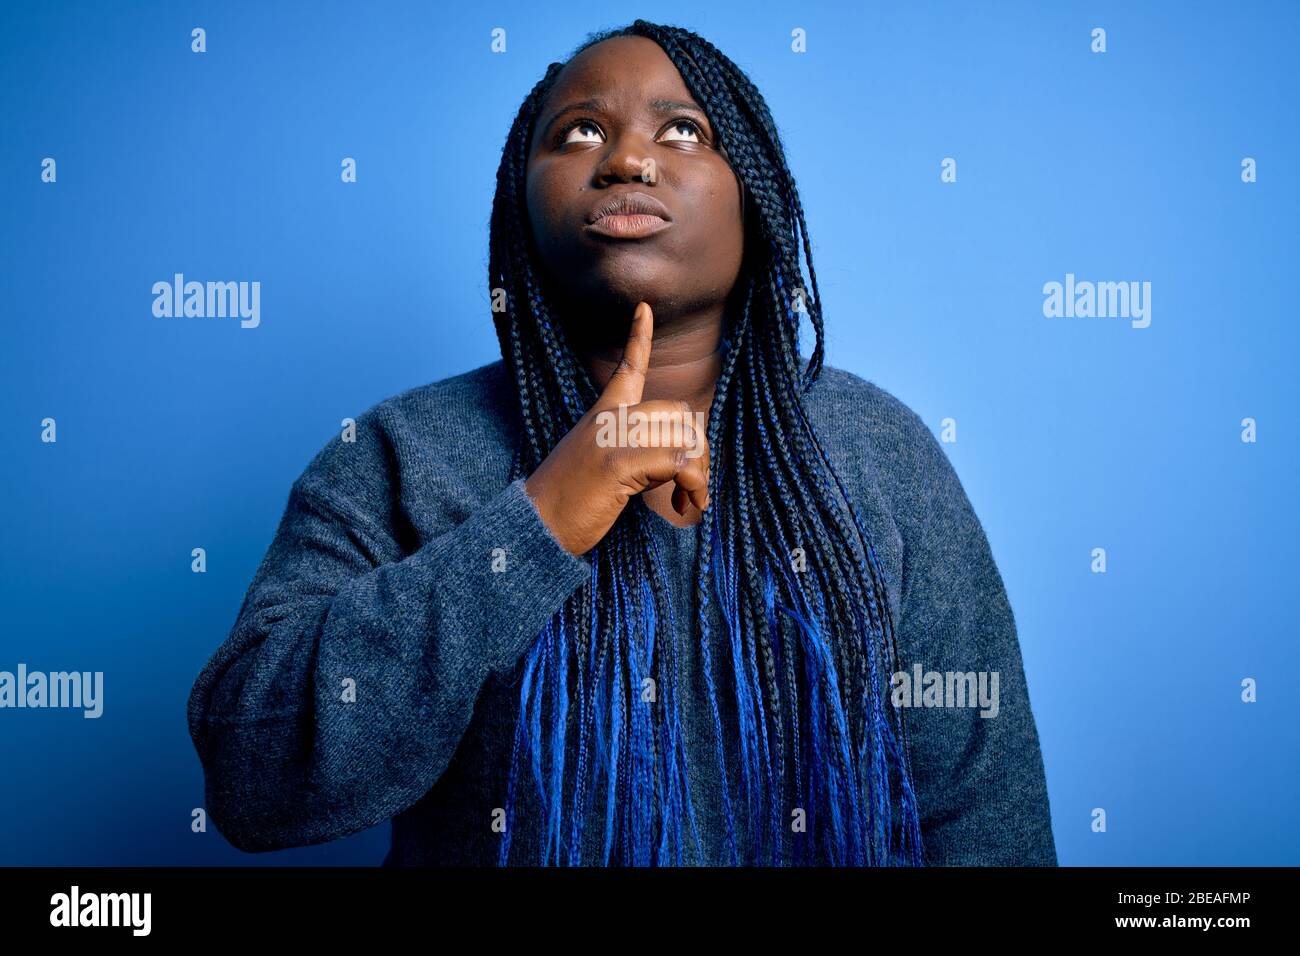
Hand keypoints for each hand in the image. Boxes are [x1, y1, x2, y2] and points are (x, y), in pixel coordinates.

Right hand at [523, 301, 710, 555]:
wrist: (535, 525)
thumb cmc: (569, 503)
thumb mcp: (601, 466)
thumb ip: (634, 450)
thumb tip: (677, 458)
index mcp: (602, 416)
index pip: (627, 369)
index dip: (638, 337)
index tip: (644, 307)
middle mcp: (609, 420)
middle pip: (677, 411)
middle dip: (697, 450)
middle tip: (692, 488)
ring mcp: (613, 438)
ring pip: (683, 436)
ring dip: (699, 475)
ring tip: (690, 503)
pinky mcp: (619, 462)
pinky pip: (678, 462)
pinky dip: (693, 486)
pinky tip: (686, 505)